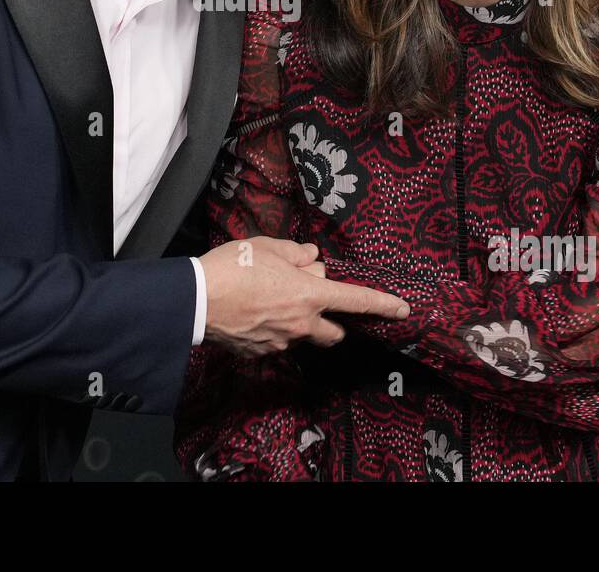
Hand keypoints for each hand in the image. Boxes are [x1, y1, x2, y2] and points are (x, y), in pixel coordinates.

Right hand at [198, 236, 409, 357]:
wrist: (195, 300)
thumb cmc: (233, 267)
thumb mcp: (269, 247)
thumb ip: (297, 254)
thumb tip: (312, 259)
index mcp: (309, 295)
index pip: (357, 301)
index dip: (383, 304)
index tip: (403, 309)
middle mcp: (302, 324)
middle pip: (335, 332)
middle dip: (332, 321)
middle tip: (311, 300)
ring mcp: (281, 342)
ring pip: (304, 337)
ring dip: (300, 324)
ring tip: (273, 303)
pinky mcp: (261, 353)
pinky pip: (278, 342)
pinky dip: (274, 330)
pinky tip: (254, 314)